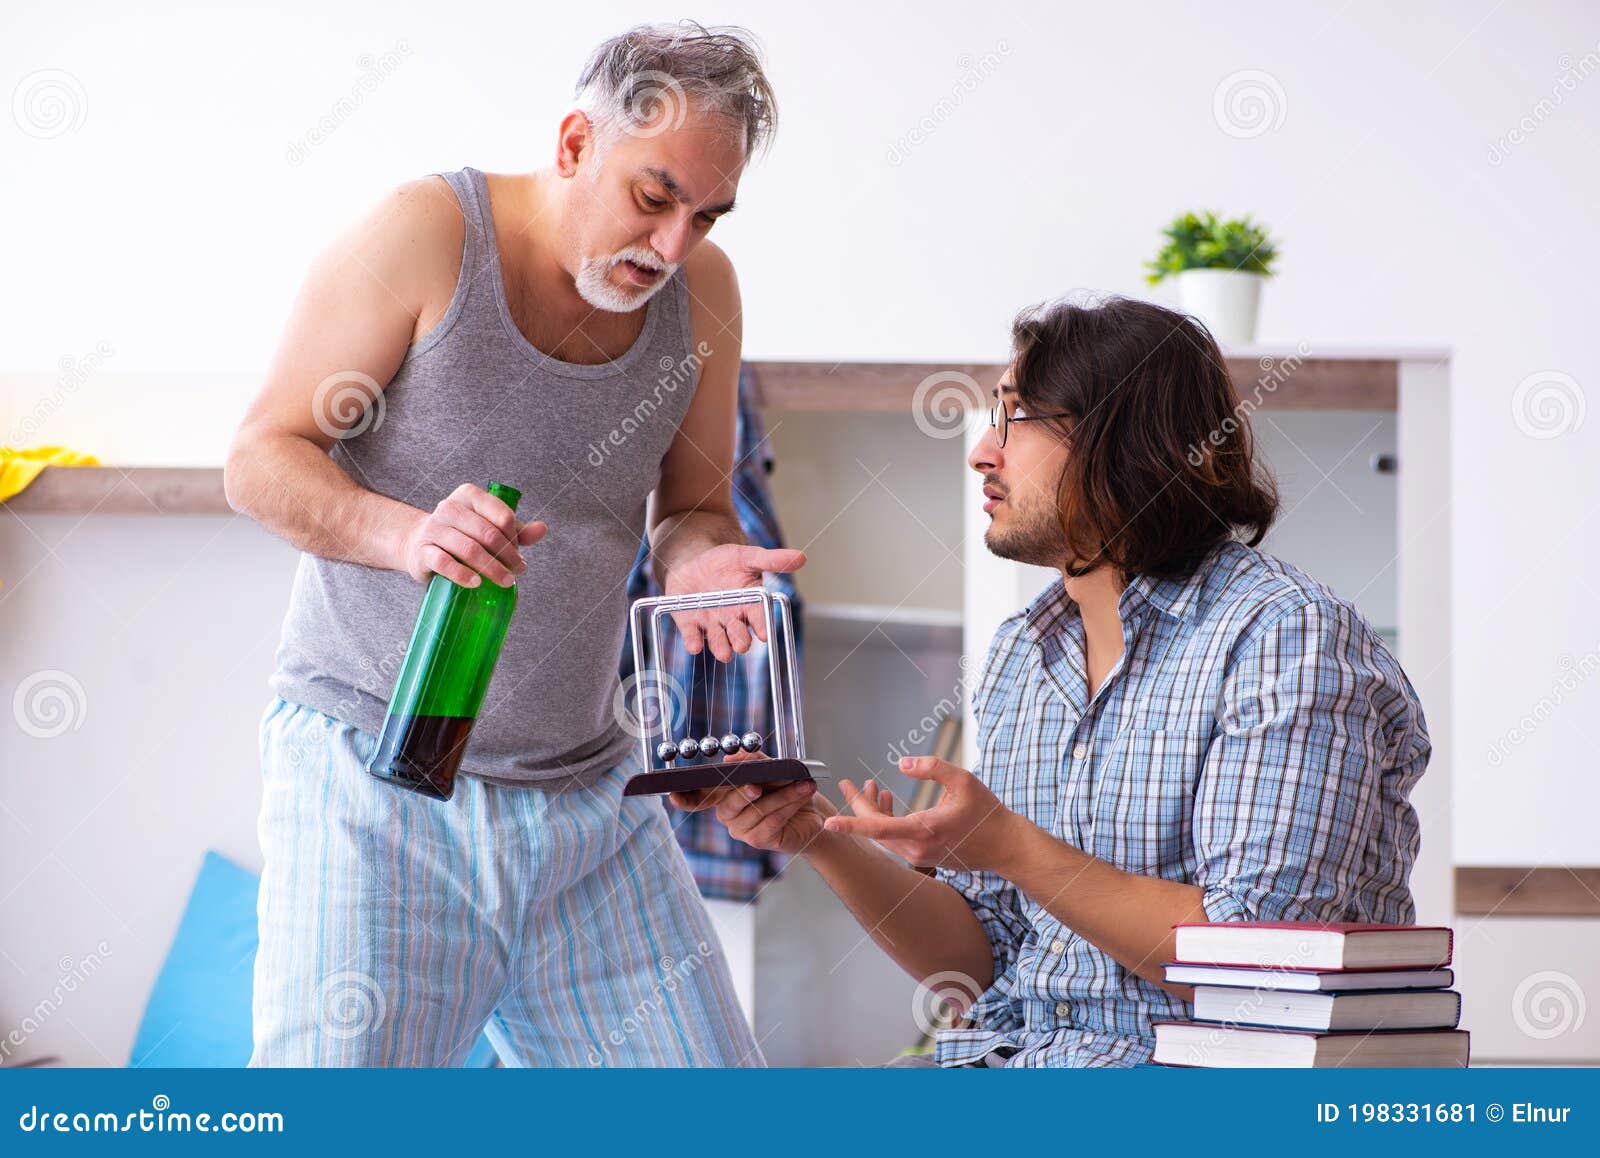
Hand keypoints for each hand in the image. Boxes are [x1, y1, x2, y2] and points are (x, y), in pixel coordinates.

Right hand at [399, 483, 547, 587]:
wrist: (418, 544)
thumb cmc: (461, 534)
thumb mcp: (488, 526)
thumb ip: (515, 529)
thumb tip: (542, 529)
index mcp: (469, 495)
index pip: (501, 515)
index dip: (515, 537)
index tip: (519, 555)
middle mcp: (449, 507)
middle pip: (487, 533)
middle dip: (507, 556)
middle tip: (517, 572)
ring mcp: (434, 529)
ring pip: (469, 548)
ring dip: (491, 568)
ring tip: (505, 581)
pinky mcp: (422, 551)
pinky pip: (443, 562)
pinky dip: (462, 574)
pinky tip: (476, 583)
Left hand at [663, 543, 805, 660]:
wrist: (695, 560)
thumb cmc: (726, 561)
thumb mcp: (748, 557)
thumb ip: (771, 560)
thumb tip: (801, 557)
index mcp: (750, 605)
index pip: (759, 617)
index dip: (761, 626)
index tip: (764, 633)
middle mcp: (732, 619)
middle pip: (739, 635)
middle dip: (741, 640)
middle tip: (742, 645)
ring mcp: (711, 623)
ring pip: (718, 641)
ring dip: (721, 647)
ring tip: (725, 653)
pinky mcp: (689, 624)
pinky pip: (692, 636)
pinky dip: (694, 642)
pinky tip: (695, 646)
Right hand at [670, 777, 826, 854]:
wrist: (813, 812)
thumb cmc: (790, 788)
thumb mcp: (773, 769)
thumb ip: (754, 762)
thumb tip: (733, 758)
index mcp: (725, 794)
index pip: (701, 797)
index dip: (686, 797)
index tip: (673, 794)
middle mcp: (728, 814)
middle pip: (729, 801)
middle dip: (745, 790)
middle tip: (759, 784)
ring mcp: (741, 830)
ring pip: (756, 809)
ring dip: (783, 794)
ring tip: (803, 783)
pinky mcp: (758, 840)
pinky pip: (771, 820)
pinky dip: (789, 805)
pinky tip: (803, 795)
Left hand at [824, 757, 1022, 873]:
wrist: (1005, 846)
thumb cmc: (987, 813)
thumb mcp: (963, 780)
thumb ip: (932, 767)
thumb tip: (902, 763)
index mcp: (924, 829)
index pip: (878, 828)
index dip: (851, 824)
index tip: (829, 823)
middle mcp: (917, 848)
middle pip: (876, 829)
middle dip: (859, 805)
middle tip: (847, 784)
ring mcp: (920, 855)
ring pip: (885, 834)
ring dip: (874, 812)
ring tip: (869, 787)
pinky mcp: (924, 856)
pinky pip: (896, 839)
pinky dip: (887, 821)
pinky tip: (887, 802)